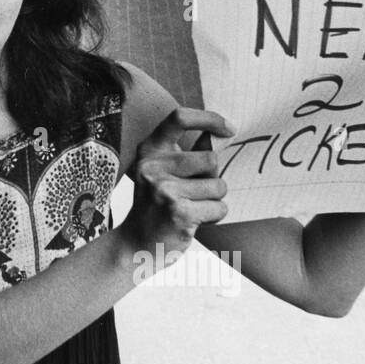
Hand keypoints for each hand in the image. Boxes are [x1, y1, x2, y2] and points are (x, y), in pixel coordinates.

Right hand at [121, 108, 232, 275]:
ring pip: (219, 186)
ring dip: (214, 200)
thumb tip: (220, 136)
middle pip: (211, 159)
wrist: (135, 244)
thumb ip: (188, 155)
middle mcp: (153, 167)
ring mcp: (164, 190)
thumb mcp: (163, 174)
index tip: (229, 129)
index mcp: (149, 151)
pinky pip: (219, 208)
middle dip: (214, 178)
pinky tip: (193, 221)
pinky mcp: (179, 212)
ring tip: (192, 207)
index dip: (209, 118)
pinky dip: (214, 216)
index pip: (179, 118)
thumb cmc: (157, 206)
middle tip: (195, 192)